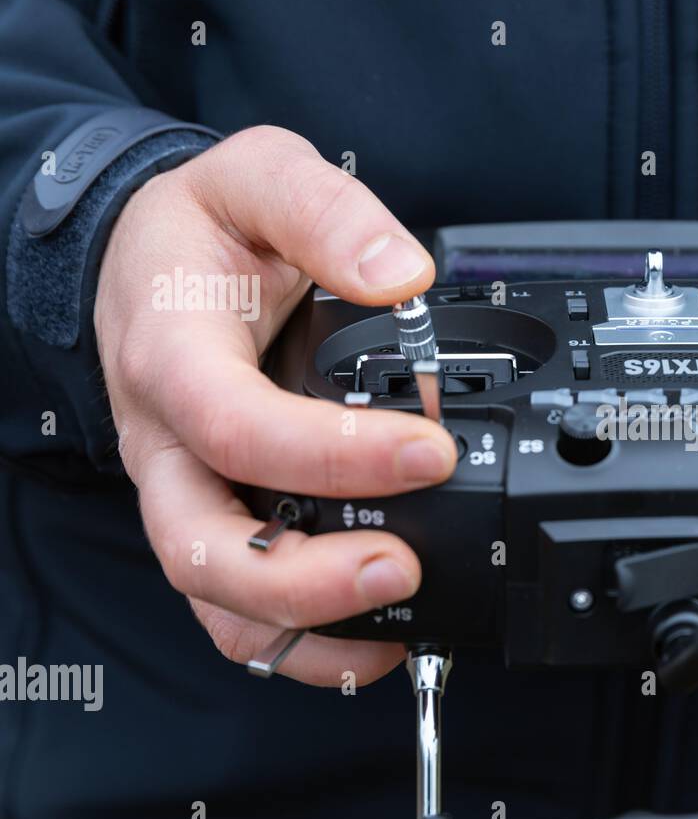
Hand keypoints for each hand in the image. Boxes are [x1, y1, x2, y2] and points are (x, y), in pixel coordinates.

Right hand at [95, 125, 456, 684]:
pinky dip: (306, 641)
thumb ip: (326, 211)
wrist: (148, 263)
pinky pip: (243, 610)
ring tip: (402, 622)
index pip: (237, 427)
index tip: (429, 450)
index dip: (332, 455)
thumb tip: (405, 273)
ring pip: (221, 602)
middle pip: (205, 552)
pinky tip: (380, 636)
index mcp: (172, 360)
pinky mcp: (220, 522)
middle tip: (403, 567)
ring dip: (308, 628)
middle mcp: (170, 447)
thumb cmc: (199, 231)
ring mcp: (189, 496)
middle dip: (305, 582)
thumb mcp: (257, 176)